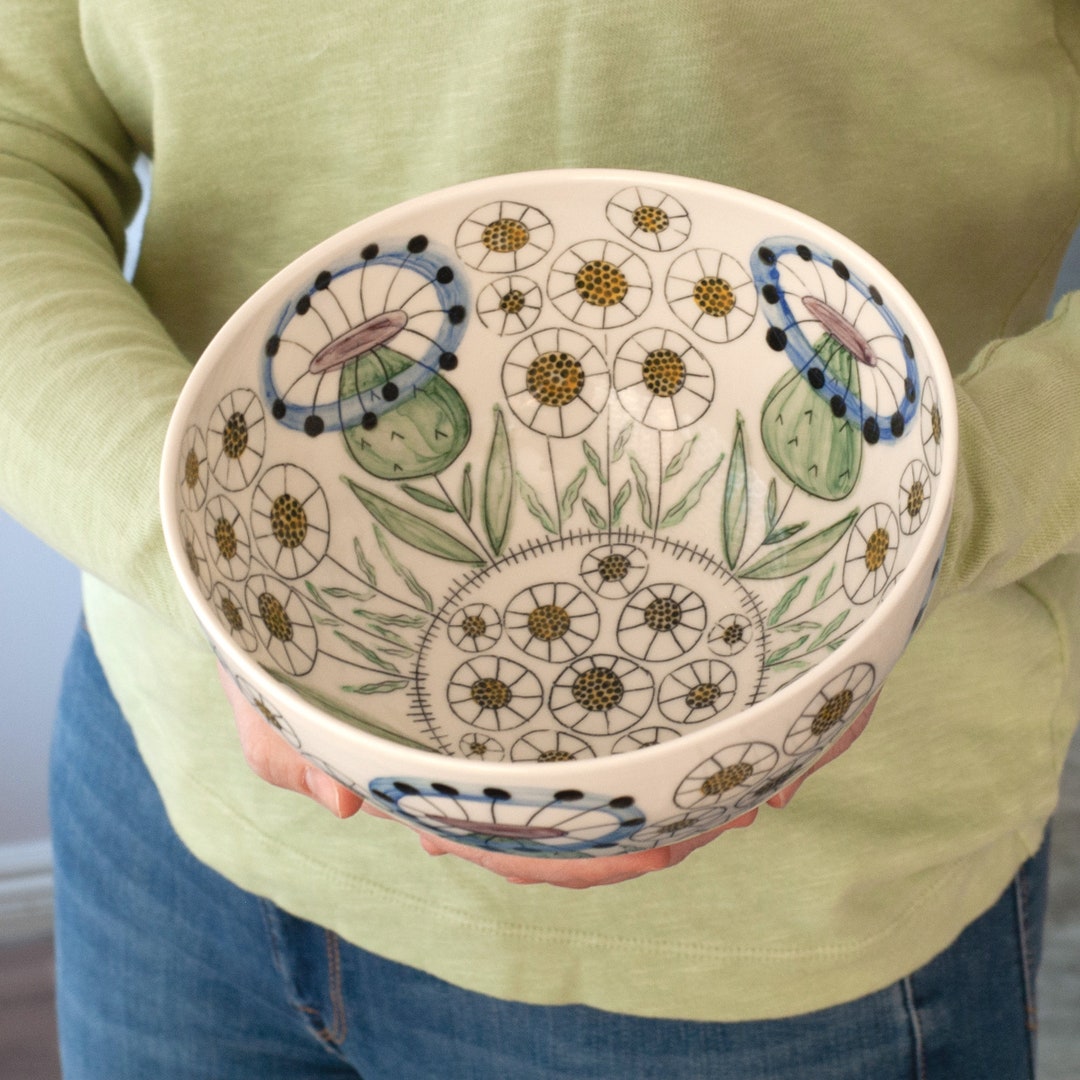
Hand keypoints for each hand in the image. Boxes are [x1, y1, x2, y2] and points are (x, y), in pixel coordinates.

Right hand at [222, 662, 877, 885]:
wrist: (283, 509)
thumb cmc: (271, 599)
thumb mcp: (264, 670)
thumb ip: (282, 741)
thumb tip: (343, 805)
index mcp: (430, 761)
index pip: (505, 838)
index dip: (575, 857)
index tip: (655, 850)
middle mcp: (484, 729)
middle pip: (573, 805)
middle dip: (651, 820)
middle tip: (730, 808)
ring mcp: (514, 679)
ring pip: (601, 750)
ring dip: (672, 769)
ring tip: (749, 762)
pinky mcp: (540, 619)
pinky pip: (605, 670)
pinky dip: (662, 697)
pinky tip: (713, 693)